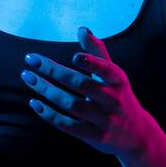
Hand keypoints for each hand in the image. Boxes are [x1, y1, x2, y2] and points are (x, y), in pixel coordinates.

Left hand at [21, 27, 159, 159]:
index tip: (75, 57)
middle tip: (31, 59)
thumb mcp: (115, 75)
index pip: (106, 69)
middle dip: (54, 71)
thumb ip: (98, 52)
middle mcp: (113, 100)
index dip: (92, 63)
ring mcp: (104, 120)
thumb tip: (82, 30)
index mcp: (118, 81)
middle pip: (80, 84)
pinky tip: (35, 103)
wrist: (137, 135)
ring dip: (46, 90)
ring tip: (28, 77)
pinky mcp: (94, 137)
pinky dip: (50, 114)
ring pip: (71, 104)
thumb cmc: (120, 96)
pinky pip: (68, 125)